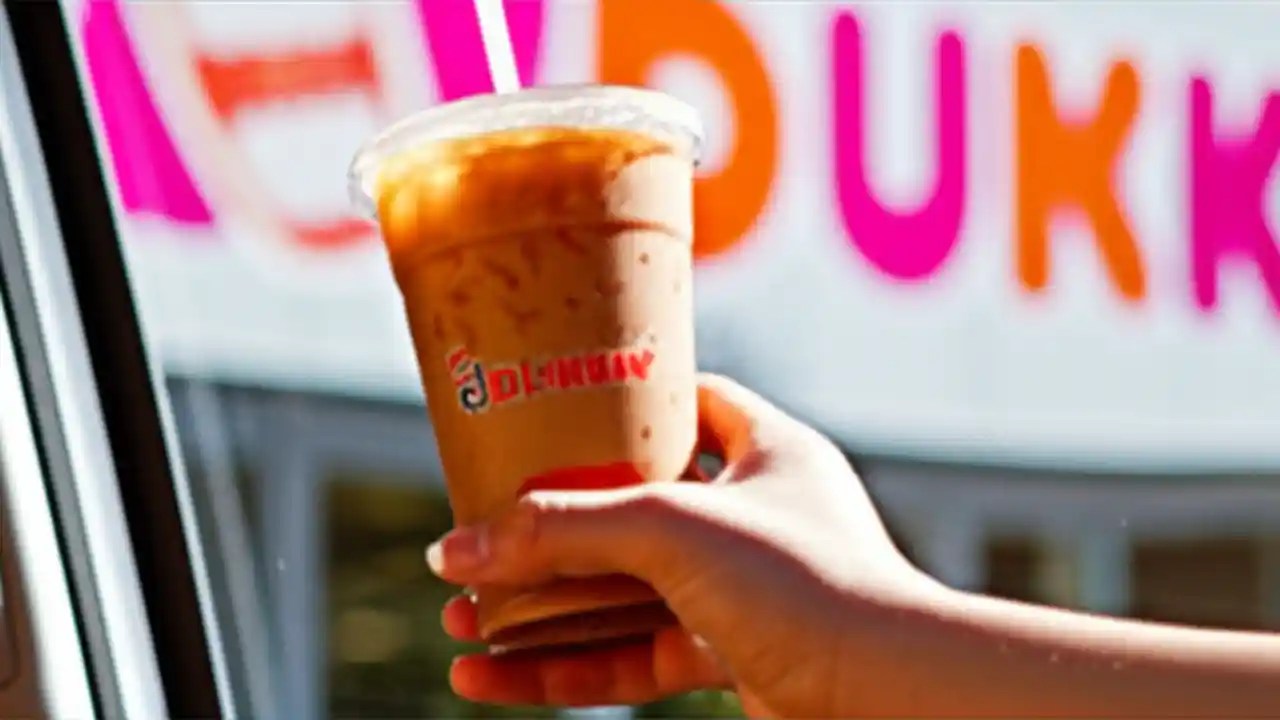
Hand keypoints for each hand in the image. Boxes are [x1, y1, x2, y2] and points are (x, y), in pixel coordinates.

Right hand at [427, 374, 937, 716]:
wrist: (891, 701)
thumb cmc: (809, 586)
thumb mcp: (673, 529)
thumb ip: (563, 530)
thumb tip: (454, 550)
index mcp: (766, 451)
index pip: (692, 401)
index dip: (626, 400)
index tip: (557, 403)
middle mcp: (756, 517)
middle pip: (634, 508)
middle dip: (553, 528)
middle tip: (482, 532)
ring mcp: (744, 593)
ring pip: (624, 595)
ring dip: (543, 609)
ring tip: (461, 618)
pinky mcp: (731, 661)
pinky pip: (633, 660)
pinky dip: (564, 669)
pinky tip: (492, 678)